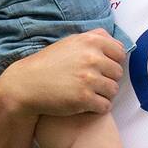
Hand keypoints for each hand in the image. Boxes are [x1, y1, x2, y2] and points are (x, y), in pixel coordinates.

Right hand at [0, 29, 125, 117]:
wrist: (27, 84)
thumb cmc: (49, 64)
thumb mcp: (70, 42)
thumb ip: (94, 39)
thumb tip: (116, 42)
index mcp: (90, 41)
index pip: (120, 52)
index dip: (113, 62)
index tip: (102, 69)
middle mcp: (92, 58)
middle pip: (118, 73)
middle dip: (108, 79)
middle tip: (93, 84)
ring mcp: (89, 78)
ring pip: (113, 90)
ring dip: (104, 94)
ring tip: (89, 94)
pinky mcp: (84, 98)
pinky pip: (105, 106)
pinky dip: (98, 108)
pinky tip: (86, 105)